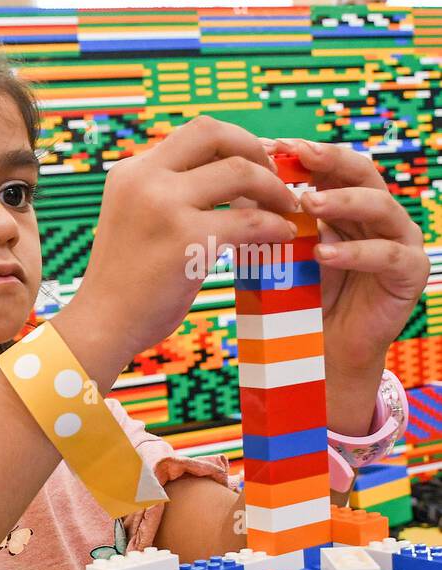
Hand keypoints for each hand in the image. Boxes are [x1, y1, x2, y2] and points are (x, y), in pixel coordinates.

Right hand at [79, 116, 297, 367]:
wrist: (102, 324)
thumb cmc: (125, 281)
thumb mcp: (137, 219)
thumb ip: (169, 193)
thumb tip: (225, 176)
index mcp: (131, 172)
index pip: (195, 133)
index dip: (235, 141)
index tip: (255, 164)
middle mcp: (144, 179)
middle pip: (216, 134)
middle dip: (257, 150)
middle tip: (275, 179)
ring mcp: (164, 206)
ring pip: (241, 173)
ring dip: (274, 189)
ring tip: (286, 209)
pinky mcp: (185, 239)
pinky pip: (249, 220)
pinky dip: (274, 225)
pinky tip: (281, 235)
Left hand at [264, 138, 428, 433]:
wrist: (319, 352)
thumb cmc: (295, 300)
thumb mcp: (277, 252)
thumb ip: (265, 221)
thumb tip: (230, 186)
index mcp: (346, 204)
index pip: (330, 166)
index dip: (304, 153)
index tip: (269, 145)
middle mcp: (376, 215)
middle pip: (361, 172)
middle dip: (329, 160)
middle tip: (297, 155)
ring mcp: (398, 240)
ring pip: (380, 206)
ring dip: (344, 201)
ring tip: (310, 202)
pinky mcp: (410, 271)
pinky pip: (387, 254)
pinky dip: (355, 252)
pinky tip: (323, 252)